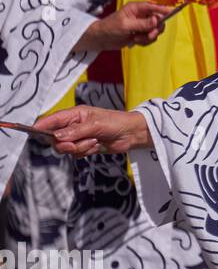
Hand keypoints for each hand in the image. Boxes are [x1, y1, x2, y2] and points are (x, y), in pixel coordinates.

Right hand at [35, 107, 151, 157]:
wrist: (131, 134)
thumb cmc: (115, 122)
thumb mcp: (95, 125)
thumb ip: (75, 131)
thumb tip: (57, 137)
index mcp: (73, 114)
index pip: (51, 120)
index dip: (41, 127)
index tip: (34, 133)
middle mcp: (72, 125)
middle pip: (54, 139)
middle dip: (64, 144)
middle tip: (75, 144)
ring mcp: (78, 137)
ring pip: (65, 148)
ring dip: (79, 148)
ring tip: (94, 141)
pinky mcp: (84, 146)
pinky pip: (75, 154)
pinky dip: (85, 152)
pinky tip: (96, 146)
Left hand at [74, 1, 170, 51]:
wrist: (102, 39)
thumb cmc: (110, 28)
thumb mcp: (126, 25)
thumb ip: (142, 23)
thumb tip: (156, 20)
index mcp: (136, 8)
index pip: (153, 7)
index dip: (162, 9)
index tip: (171, 12)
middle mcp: (141, 15)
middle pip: (158, 20)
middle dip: (155, 29)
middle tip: (149, 35)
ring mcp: (142, 24)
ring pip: (155, 30)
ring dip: (148, 37)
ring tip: (137, 39)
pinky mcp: (141, 33)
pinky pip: (150, 38)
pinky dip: (145, 41)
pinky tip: (135, 41)